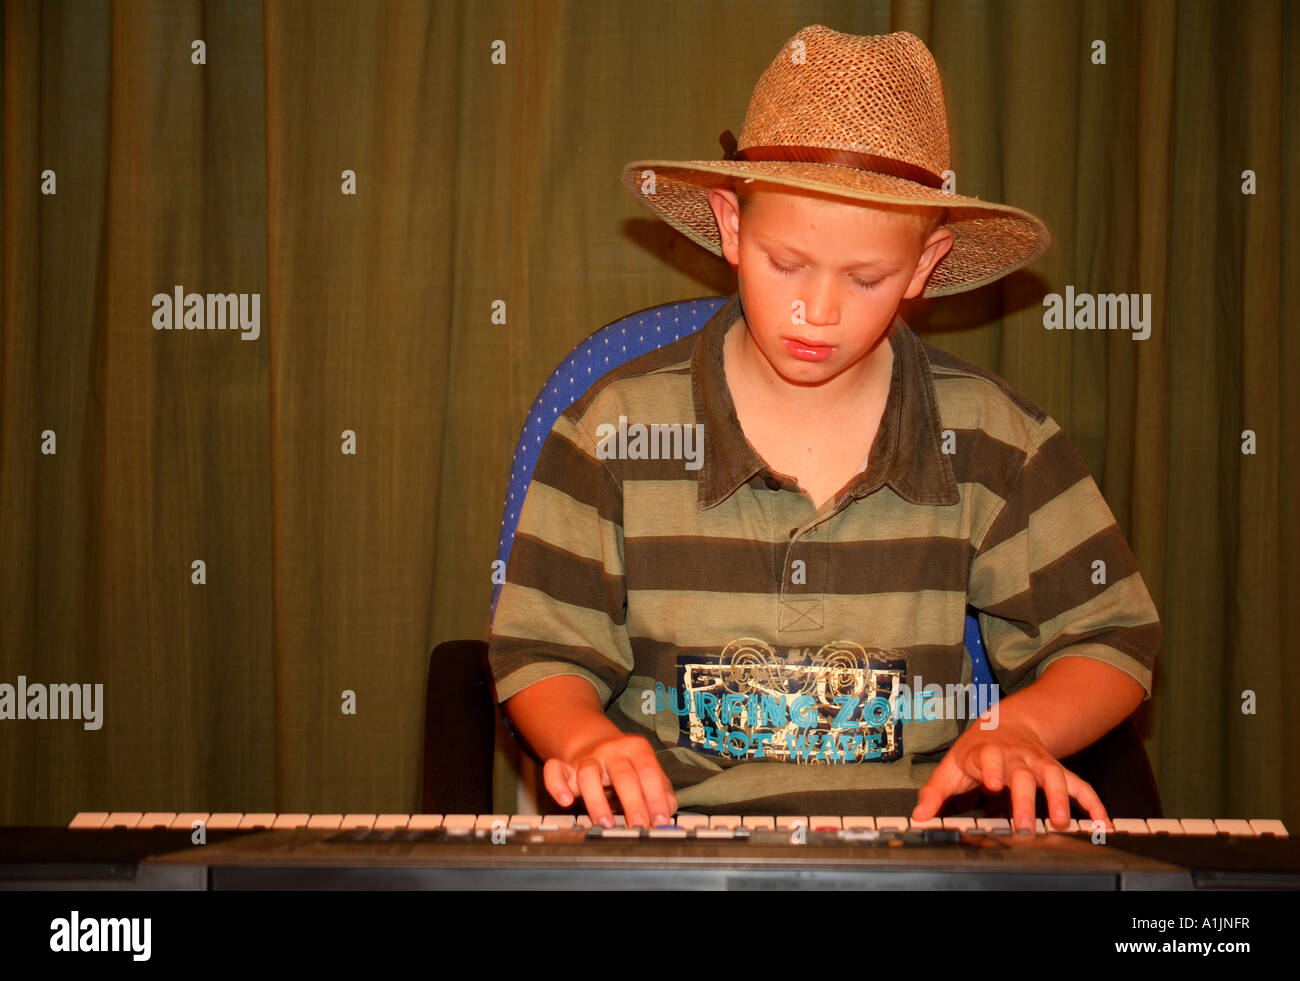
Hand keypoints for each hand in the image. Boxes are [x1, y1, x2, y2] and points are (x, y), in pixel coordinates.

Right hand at [542, 733, 677, 828]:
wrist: (592, 742)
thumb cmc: (627, 765)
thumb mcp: (648, 772)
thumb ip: (661, 790)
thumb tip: (667, 811)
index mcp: (636, 749)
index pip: (649, 772)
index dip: (656, 797)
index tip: (660, 821)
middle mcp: (611, 751)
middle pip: (622, 774)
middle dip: (633, 802)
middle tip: (639, 826)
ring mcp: (586, 758)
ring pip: (588, 774)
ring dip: (597, 801)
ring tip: (606, 824)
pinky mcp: (565, 767)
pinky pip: (555, 771)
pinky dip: (556, 785)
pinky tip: (565, 801)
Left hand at [911, 719, 1111, 832]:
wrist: (1006, 724)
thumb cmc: (976, 751)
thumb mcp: (951, 766)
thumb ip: (935, 792)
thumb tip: (919, 816)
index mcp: (987, 753)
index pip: (990, 758)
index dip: (992, 768)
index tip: (993, 784)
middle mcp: (1016, 757)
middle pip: (1023, 774)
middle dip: (1025, 798)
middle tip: (1023, 825)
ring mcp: (1039, 763)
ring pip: (1053, 777)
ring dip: (1059, 799)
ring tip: (1062, 823)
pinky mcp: (1057, 771)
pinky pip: (1079, 785)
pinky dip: (1093, 803)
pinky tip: (1102, 824)